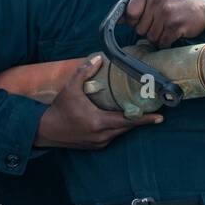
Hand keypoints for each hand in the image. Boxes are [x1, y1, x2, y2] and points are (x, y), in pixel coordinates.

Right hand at [35, 55, 162, 149]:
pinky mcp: (94, 146)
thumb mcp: (71, 88)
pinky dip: (117, 129)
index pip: (128, 120)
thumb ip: (85, 72)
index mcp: (99, 122)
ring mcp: (98, 143)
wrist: (44, 130)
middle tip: (154, 113)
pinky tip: (118, 120)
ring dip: (127, 124)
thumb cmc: (59, 108)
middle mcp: (102, 135)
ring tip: (137, 114)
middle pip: (127, 128)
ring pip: (120, 133)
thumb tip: (98, 58)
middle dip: (140, 120)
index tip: (160, 118)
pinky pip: (111, 137)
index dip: (145, 119)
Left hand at [123, 0, 204, 47]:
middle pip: (139, 28)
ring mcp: (166, 12)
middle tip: (162, 21)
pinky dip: (167, 41)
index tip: (145, 19)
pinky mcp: (174, 25)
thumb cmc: (177, 3)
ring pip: (150, 37)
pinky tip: (174, 32)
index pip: (130, 12)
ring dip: (159, 36)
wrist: (203, 8)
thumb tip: (118, 20)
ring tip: (169, 25)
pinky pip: (162, 42)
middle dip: (149, 29)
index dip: (135, 20)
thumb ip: (139, 5)